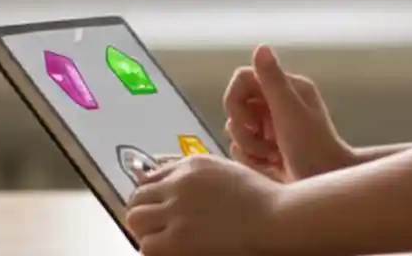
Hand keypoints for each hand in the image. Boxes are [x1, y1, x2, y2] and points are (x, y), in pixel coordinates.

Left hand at [126, 155, 281, 255]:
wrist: (275, 218)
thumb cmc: (261, 199)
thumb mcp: (227, 172)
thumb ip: (198, 175)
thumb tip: (171, 178)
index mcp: (192, 164)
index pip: (151, 176)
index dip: (152, 195)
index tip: (157, 207)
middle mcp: (179, 184)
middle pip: (137, 197)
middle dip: (144, 211)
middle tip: (157, 226)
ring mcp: (176, 211)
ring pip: (136, 219)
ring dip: (146, 230)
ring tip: (163, 239)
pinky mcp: (177, 239)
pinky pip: (147, 245)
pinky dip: (155, 248)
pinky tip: (171, 250)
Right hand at [223, 45, 353, 181]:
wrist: (325, 183)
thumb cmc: (313, 148)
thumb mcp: (291, 111)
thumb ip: (273, 80)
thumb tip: (261, 46)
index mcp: (286, 89)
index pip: (242, 79)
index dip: (235, 99)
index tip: (245, 120)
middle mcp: (277, 105)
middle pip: (235, 107)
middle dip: (244, 130)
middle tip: (267, 142)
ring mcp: (271, 128)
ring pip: (235, 131)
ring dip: (250, 147)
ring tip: (274, 156)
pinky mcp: (266, 150)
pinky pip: (241, 151)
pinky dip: (252, 161)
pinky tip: (272, 166)